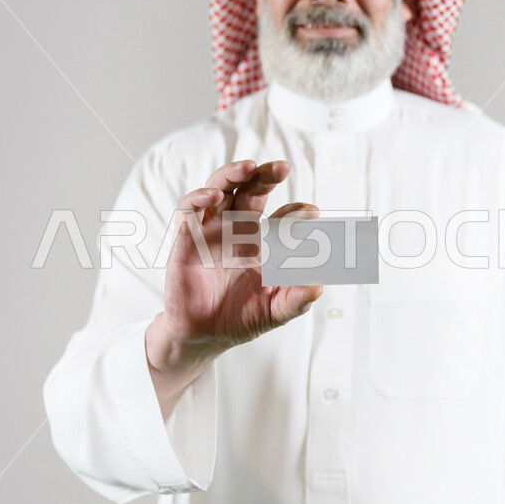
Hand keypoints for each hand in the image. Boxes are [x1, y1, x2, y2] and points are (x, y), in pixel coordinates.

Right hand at [146, 160, 322, 414]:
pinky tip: (214, 196)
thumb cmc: (240, 319)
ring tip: (248, 167)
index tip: (311, 213)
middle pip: (252, 190)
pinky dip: (200, 197)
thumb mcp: (273, 312)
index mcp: (263, 243)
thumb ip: (294, 301)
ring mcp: (212, 230)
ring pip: (221, 188)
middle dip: (267, 175)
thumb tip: (318, 288)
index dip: (296, 212)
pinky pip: (189, 209)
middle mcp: (238, 229)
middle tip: (282, 168)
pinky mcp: (186, 238)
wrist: (203, 336)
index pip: (282, 216)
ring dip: (233, 174)